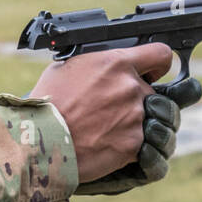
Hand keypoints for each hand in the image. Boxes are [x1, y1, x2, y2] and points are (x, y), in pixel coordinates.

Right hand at [28, 45, 201, 194]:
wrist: (41, 140)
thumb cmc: (47, 103)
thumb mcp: (67, 68)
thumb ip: (95, 65)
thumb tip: (102, 66)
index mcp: (116, 63)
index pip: (161, 54)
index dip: (158, 64)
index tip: (152, 72)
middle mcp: (131, 87)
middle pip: (153, 92)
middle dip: (138, 101)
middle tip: (113, 111)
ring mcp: (136, 117)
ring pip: (153, 120)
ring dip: (139, 124)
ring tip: (114, 131)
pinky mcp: (134, 144)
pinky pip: (145, 144)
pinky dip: (132, 147)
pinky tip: (110, 146)